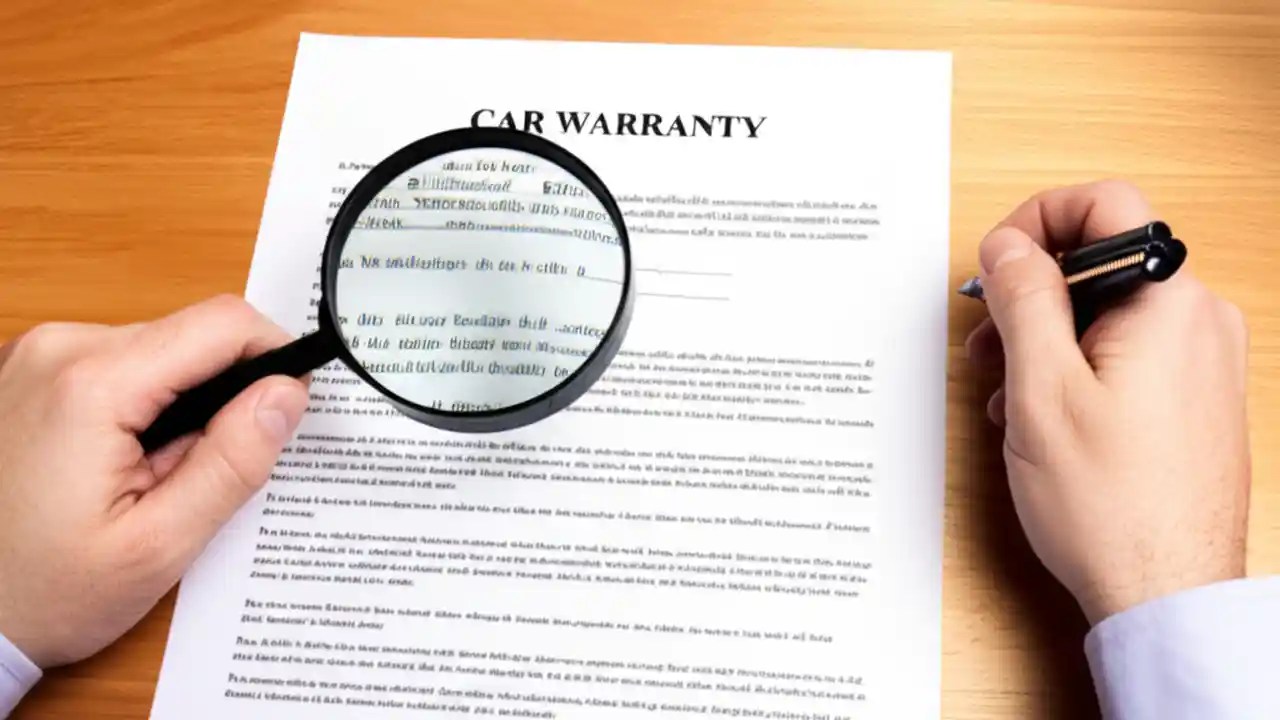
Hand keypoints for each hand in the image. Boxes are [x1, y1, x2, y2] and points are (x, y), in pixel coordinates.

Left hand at [0, 295, 308, 667]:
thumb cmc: (43, 591)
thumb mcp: (160, 544)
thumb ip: (233, 462)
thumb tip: (286, 394)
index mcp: (93, 384)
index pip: (223, 324)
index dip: (276, 356)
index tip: (288, 407)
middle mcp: (59, 350)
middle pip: (191, 336)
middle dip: (218, 397)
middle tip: (193, 475)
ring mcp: (35, 355)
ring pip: (159, 350)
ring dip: (176, 405)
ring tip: (146, 477)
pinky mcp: (27, 369)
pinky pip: (118, 364)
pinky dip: (139, 405)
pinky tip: (115, 463)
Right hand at [966, 180, 1249, 625]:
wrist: (1167, 593)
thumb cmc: (1110, 505)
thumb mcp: (1041, 390)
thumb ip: (1025, 300)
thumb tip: (1008, 246)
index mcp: (1168, 304)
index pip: (1109, 204)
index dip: (1039, 218)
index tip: (997, 263)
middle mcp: (1199, 322)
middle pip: (1104, 260)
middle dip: (1032, 291)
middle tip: (986, 338)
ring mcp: (1203, 362)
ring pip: (1109, 311)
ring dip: (1047, 336)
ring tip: (1006, 390)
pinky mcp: (1194, 398)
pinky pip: (1128, 353)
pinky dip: (1076, 367)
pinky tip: (1040, 417)